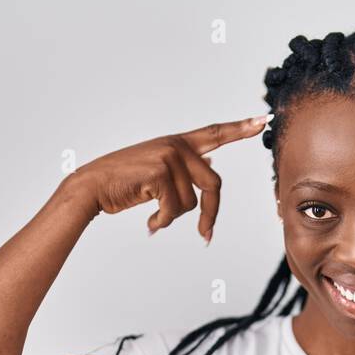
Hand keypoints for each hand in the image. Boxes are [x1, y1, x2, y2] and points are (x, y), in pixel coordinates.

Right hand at [70, 114, 268, 242]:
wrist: (92, 186)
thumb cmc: (124, 183)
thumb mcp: (159, 171)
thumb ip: (186, 169)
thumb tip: (213, 168)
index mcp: (178, 143)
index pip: (214, 133)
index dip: (239, 128)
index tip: (261, 120)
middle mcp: (176, 145)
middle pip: (214, 185)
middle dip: (210, 214)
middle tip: (205, 235)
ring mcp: (168, 156)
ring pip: (192, 202)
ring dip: (174, 217)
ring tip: (155, 215)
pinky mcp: (160, 171)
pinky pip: (175, 209)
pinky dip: (163, 221)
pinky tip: (150, 222)